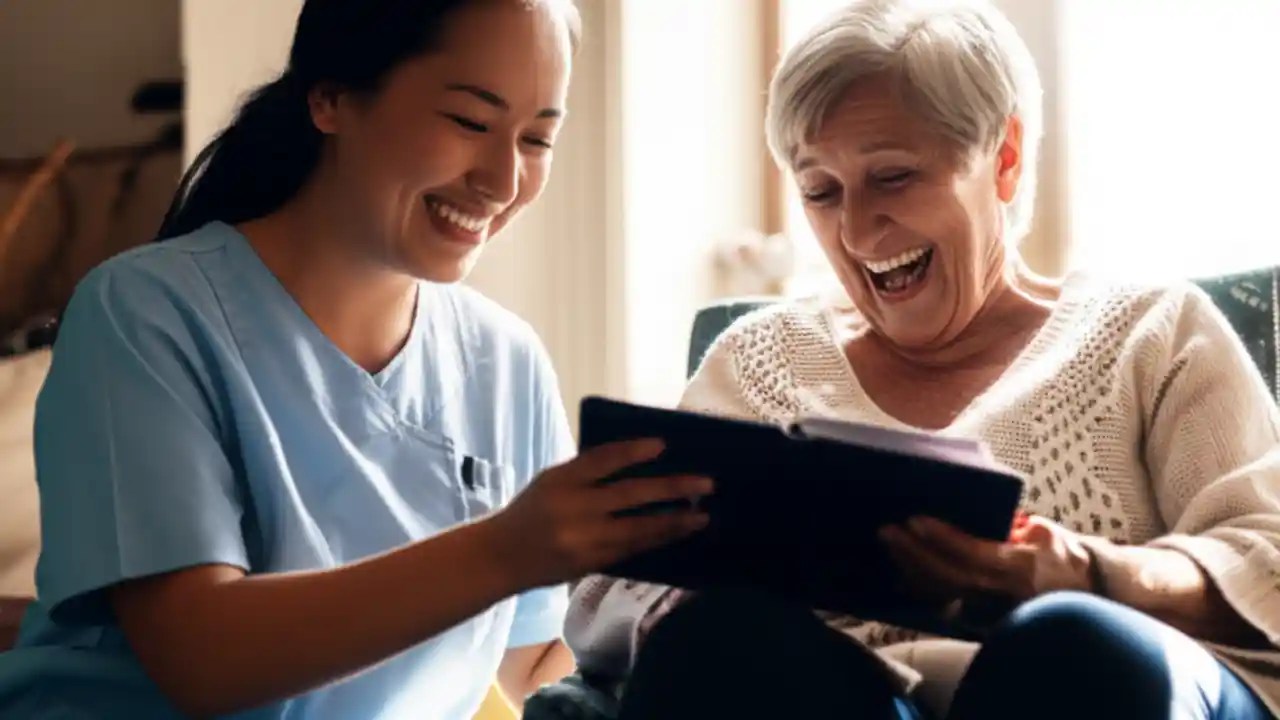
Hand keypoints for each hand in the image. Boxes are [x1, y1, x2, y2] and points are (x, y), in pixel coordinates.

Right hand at [483, 439, 713, 589]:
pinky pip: (632, 550)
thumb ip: (587, 473)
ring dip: (675, 522)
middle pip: (631, 495)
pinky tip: (677, 533)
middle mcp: (574, 509)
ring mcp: (584, 540)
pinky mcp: (591, 563)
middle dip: (672, 489)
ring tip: (702, 516)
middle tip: (706, 483)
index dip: (634, 451)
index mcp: (561, 480)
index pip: (603, 459)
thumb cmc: (531, 511)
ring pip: (639, 529)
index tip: (664, 444)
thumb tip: (639, 462)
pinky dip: (657, 540)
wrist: (502, 557)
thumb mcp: (552, 482)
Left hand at [879, 514, 1093, 606]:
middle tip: (888, 530)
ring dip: (910, 568)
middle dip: (915, 553)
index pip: (973, 553)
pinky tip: (898, 568)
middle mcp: (1001, 592)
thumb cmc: (1065, 556)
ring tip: (889, 543)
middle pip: (949, 575)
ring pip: (942, 591)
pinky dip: (919, 586)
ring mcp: (990, 608)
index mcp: (1020, 568)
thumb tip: (987, 511)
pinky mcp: (982, 616)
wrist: (1088, 594)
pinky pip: (944, 602)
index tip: (915, 520)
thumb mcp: (1048, 532)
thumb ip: (1017, 522)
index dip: (942, 538)